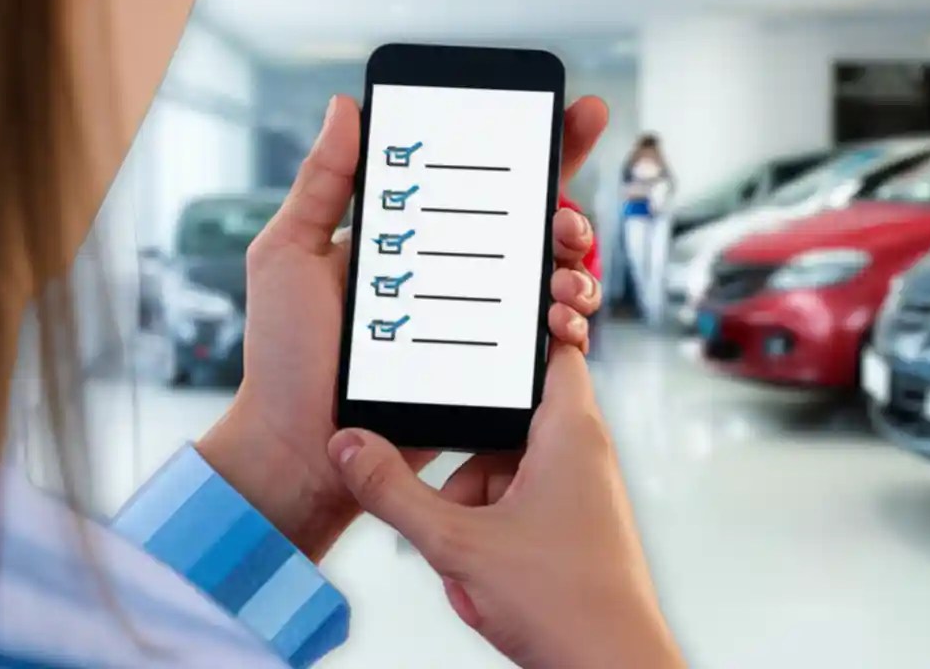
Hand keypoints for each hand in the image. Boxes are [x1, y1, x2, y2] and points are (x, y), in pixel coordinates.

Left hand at [197, 94, 608, 560]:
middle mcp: (455, 276)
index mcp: (416, 239)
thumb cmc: (284, 356)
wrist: (300, 449)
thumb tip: (345, 106)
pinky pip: (551, 343)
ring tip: (565, 280)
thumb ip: (322, 183)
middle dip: (570, 215)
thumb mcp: (288, 254)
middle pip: (536, 229)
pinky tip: (563, 324)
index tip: (575, 114)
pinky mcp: (494, 373)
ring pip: (556, 281)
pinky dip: (572, 327)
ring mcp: (479, 325)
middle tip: (564, 224)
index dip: (537, 147)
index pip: (483, 183)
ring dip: (579, 271)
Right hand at [327, 346, 685, 668]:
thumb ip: (394, 492)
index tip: (472, 325)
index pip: (550, 348)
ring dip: (472, 511)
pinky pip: (515, 508)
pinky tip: (479, 578)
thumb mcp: (458, 543)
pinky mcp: (570, 526)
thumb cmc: (566, 604)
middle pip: (503, 423)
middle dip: (464, 466)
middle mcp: (581, 453)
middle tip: (447, 504)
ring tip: (467, 561)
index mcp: (570, 431)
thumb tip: (348, 448)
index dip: (515, 331)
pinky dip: (490, 537)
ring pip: (503, 473)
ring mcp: (577, 491)